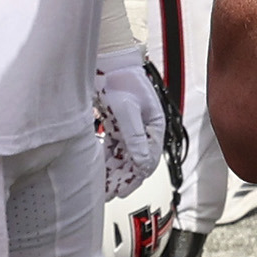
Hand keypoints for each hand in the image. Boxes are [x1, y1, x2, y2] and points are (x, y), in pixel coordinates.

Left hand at [95, 45, 166, 190]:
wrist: (110, 62)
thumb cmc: (122, 79)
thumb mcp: (128, 111)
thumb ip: (135, 138)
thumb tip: (142, 164)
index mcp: (155, 126)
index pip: (149, 159)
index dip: (136, 177)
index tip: (124, 190)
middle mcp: (146, 129)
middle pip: (137, 160)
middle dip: (124, 178)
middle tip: (111, 194)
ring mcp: (132, 127)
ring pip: (125, 156)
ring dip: (116, 171)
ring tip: (104, 187)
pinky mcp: (119, 125)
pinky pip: (115, 148)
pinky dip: (109, 159)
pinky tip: (101, 169)